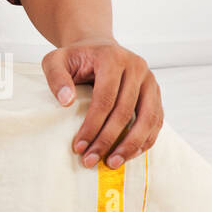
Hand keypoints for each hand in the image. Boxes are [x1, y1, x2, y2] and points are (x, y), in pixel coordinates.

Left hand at [41, 37, 162, 168]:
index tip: (78, 146)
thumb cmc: (76, 57)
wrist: (97, 48)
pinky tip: (128, 154)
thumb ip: (56, 77)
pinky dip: (144, 140)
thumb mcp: (56, 60)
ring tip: (112, 163)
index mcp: (113, 58)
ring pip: (147, 119)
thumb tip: (66, 101)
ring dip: (130, 145)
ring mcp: (150, 81)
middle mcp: (136, 67)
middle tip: (91, 160)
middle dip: (107, 140)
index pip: (105, 98)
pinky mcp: (156, 93)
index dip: (92, 125)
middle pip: (125, 111)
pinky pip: (156, 121)